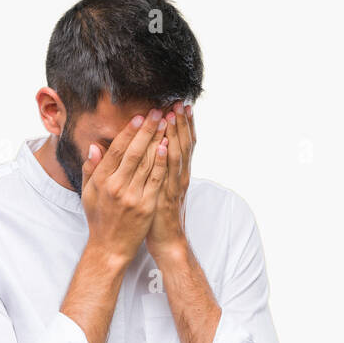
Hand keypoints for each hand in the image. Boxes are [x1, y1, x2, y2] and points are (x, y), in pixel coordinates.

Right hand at [80, 109, 169, 264]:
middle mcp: (116, 186)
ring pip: (148, 162)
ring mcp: (133, 196)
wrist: (110, 248)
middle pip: (135, 152)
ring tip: (167, 123)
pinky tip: (168, 146)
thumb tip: (95, 147)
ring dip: (158, 140)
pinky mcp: (146, 206)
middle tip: (157, 112)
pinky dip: (163, 162)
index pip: (117, 150)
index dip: (129, 131)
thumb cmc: (99, 219)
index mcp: (102, 180)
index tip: (139, 116)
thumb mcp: (88, 194)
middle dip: (147, 130)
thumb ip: (91, 169)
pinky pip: (156, 179)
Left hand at [146, 100, 195, 258]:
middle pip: (185, 144)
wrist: (168, 241)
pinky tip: (165, 144)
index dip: (183, 123)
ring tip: (174, 114)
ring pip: (178, 155)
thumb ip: (161, 167)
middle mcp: (180, 176)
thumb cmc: (160, 213)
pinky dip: (167, 159)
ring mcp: (175, 186)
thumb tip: (159, 146)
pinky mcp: (167, 197)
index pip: (183, 142)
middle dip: (182, 122)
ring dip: (176, 134)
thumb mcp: (162, 186)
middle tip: (180, 101)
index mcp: (178, 172)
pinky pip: (167, 175)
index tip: (181, 103)